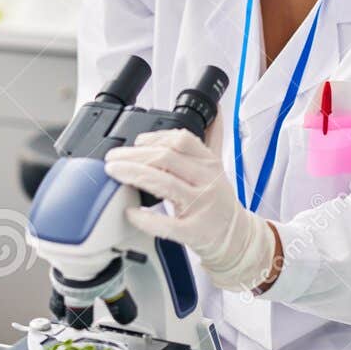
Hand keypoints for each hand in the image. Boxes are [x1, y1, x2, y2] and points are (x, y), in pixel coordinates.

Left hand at [103, 127, 279, 292]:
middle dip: (134, 155)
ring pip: (164, 184)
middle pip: (167, 159)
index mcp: (210, 164)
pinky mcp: (195, 231)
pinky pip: (167, 224)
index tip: (137, 142)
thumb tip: (216, 111)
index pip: (182, 140)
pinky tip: (130, 212)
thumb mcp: (218, 168)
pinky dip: (146, 218)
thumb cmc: (220, 203)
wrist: (237, 238)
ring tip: (114, 173)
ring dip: (134, 175)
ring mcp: (202, 207)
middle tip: (112, 158)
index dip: (156, 137)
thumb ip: (213, 139)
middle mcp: (207, 182)